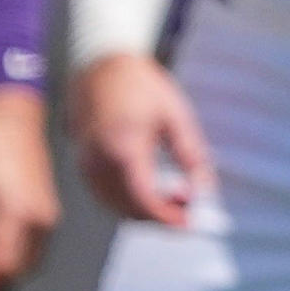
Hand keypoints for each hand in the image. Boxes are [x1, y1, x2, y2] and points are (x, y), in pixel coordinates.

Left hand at [0, 85, 60, 290]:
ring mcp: (48, 216)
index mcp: (17, 213)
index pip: (2, 264)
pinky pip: (35, 249)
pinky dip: (14, 260)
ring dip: (3, 275)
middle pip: (19, 269)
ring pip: (30, 262)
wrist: (13, 120)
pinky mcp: (48, 212)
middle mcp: (40, 219)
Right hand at [76, 51, 208, 226]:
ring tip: (177, 194)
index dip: (167, 219)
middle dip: (161, 216)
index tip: (189, 224)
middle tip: (190, 206)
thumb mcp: (175, 116)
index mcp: (124, 147)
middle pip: (130, 209)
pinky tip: (153, 188)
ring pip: (116, 206)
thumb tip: (206, 190)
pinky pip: (106, 195)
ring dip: (146, 210)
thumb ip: (192, 155)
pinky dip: (130, 201)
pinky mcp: (83, 164)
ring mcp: (86, 164)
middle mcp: (99, 161)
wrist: (101, 66)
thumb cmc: (140, 86)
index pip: (144, 200)